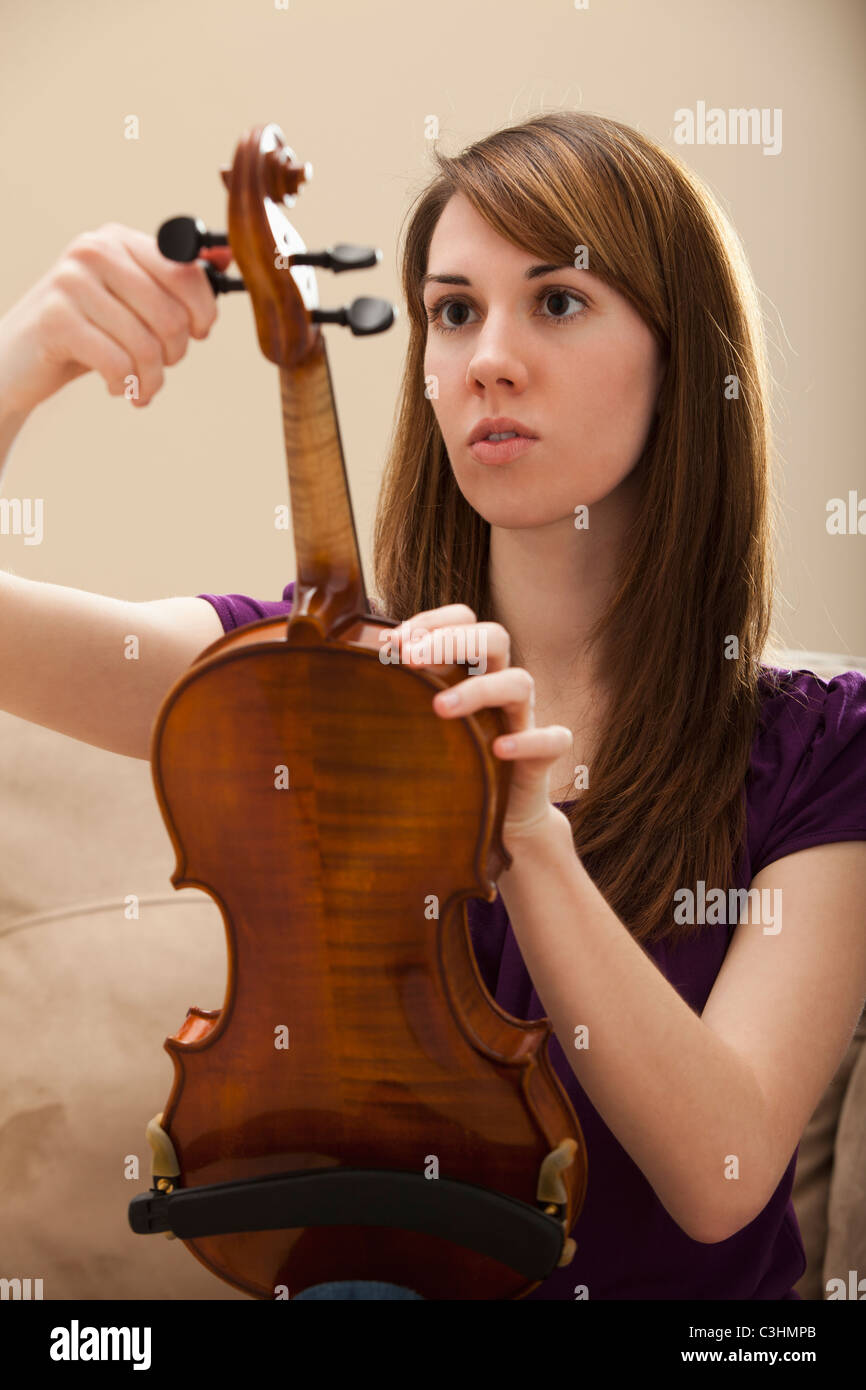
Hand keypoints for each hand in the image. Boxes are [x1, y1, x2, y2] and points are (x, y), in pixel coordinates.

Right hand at [0, 223, 223, 415]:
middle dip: (174, 354)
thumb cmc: (85, 332)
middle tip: (159, 367)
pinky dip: (125, 385)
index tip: (198, 334)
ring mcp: (72, 281)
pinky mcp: (56, 318)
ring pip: (146, 345)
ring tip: (140, 386)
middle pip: (171, 316)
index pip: (186, 272)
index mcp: (118, 239)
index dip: (203, 314)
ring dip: (150, 379)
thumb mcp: (130, 302)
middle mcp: (94, 250)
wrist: (15, 359)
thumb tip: (227, 256)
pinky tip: (116, 387)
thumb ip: (173, 282)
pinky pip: (118, 362)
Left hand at [394, 604, 573, 848]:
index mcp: (475, 668)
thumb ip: (400, 695)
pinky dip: (527, 740)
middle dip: (452, 640)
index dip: (432, 622)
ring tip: (440, 707)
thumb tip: (345, 670)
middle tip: (409, 658)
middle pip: (495, 636)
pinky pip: (551, 738)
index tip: (391, 641)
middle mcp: (502, 684)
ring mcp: (525, 716)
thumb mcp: (422, 723)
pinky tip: (497, 749)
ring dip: (478, 688)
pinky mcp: (544, 753)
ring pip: (519, 681)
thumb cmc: (455, 761)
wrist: (500, 815)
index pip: (465, 620)